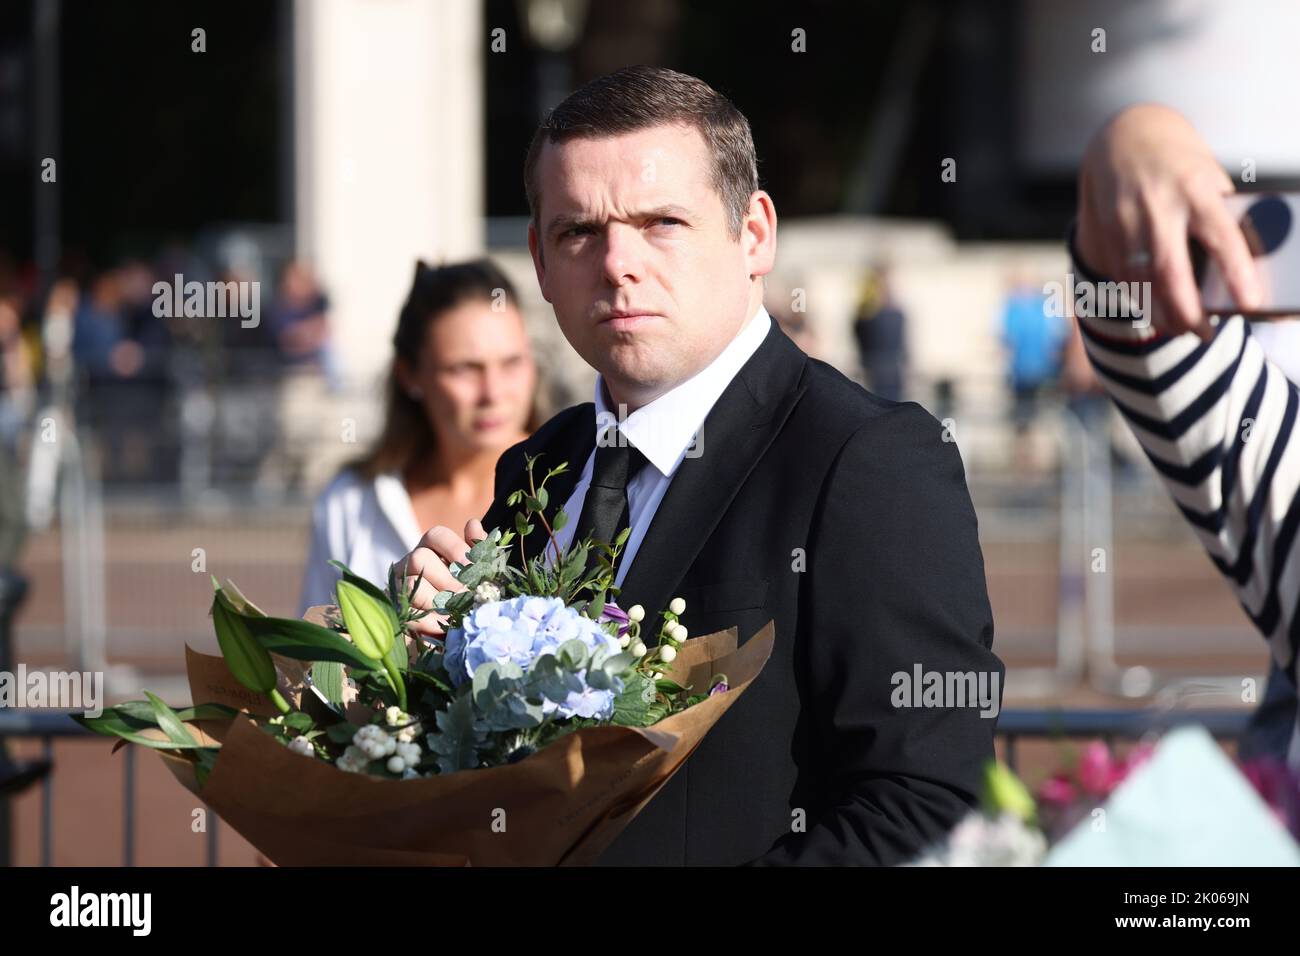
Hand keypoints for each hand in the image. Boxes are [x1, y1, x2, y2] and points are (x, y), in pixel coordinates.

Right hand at [392, 518, 486, 636]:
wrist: (446, 640)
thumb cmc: (465, 603)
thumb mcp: (478, 577)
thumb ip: (479, 552)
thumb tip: (473, 524)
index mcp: (433, 550)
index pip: (436, 535)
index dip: (455, 548)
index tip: (473, 567)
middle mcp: (411, 564)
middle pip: (419, 557)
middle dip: (447, 579)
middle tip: (466, 596)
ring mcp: (398, 586)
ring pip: (411, 584)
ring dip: (438, 601)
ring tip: (457, 614)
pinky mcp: (394, 611)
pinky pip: (406, 611)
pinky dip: (428, 621)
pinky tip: (444, 629)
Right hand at [1076, 103, 1261, 338]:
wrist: (1124, 139)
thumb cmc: (1180, 164)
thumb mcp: (1209, 178)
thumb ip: (1219, 217)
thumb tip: (1241, 266)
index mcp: (1197, 189)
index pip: (1221, 237)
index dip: (1236, 274)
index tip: (1250, 304)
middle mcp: (1159, 207)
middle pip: (1171, 270)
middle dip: (1185, 311)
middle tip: (1203, 334)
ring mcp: (1127, 222)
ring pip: (1141, 281)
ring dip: (1160, 312)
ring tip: (1180, 329)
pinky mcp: (1106, 233)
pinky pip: (1122, 276)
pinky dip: (1140, 297)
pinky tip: (1154, 308)